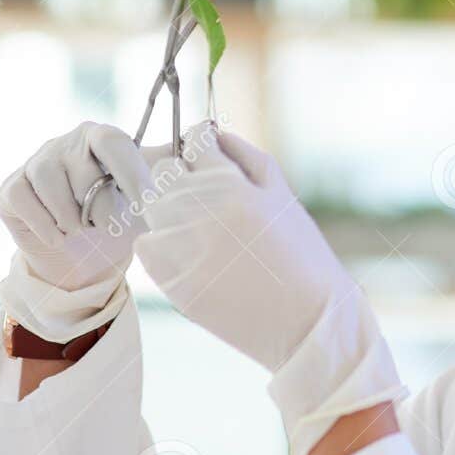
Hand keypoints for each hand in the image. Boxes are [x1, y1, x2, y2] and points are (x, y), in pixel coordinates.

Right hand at [0, 122, 151, 340]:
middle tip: (104, 223)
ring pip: (49, 184)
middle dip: (97, 208)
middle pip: (80, 169)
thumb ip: (171, 166)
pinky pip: (25, 203)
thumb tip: (209, 129)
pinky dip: (46, 228)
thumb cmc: (119, 217)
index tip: (145, 204)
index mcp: (102, 138)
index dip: (129, 173)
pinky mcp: (11, 188)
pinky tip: (58, 235)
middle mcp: (66, 142)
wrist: (83, 257)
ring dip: (71, 219)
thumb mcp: (149, 195)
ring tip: (81, 229)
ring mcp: (35, 162)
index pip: (114, 142)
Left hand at [117, 120, 406, 454]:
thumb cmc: (300, 255)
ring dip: (170, 214)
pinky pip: (148, 246)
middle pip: (162, 170)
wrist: (307, 322)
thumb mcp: (281, 193)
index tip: (211, 164)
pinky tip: (199, 260)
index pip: (192, 138)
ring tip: (208, 238)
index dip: (201, 148)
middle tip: (210, 205)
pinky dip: (165, 247)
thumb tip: (208, 132)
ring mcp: (177, 246)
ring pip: (151, 208)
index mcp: (227, 183)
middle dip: (181, 179)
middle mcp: (195, 210)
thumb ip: (242, 155)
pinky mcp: (168, 279)